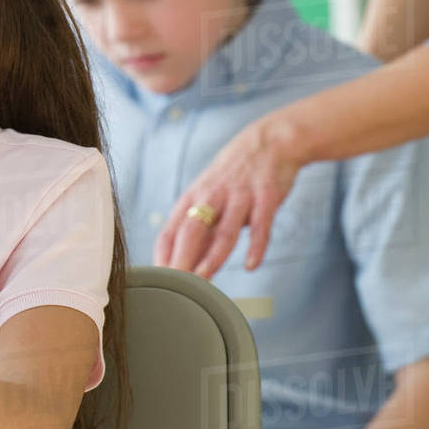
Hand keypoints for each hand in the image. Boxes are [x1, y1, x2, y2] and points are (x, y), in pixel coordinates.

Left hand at [154, 115, 304, 277]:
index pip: (170, 230)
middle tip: (176, 286)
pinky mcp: (266, 197)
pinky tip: (251, 265)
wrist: (271, 141)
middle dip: (182, 259)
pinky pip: (261, 225)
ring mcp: (239, 196)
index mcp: (194, 197)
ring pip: (224, 231)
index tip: (158, 280)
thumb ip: (203, 231)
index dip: (162, 255)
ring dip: (213, 257)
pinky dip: (256, 245)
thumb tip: (187, 264)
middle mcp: (212, 196)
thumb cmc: (235, 175)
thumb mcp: (211, 197)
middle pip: (192, 231)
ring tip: (204, 280)